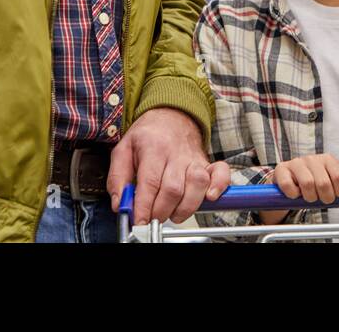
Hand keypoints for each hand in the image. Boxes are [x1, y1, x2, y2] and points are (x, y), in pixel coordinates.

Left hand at [105, 107, 227, 224]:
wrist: (171, 115)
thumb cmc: (148, 136)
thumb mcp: (123, 150)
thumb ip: (117, 178)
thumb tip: (120, 204)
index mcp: (153, 147)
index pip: (150, 182)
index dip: (144, 206)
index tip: (140, 221)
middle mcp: (176, 153)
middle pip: (173, 189)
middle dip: (161, 211)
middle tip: (152, 219)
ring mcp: (194, 158)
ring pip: (197, 185)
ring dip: (185, 207)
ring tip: (173, 214)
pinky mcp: (207, 162)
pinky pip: (221, 173)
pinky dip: (219, 187)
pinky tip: (209, 197)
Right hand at [258, 154, 338, 225]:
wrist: (288, 181)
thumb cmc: (314, 184)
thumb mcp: (330, 184)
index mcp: (328, 160)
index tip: (336, 195)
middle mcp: (312, 158)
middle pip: (324, 183)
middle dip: (325, 198)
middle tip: (321, 199)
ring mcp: (296, 162)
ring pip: (308, 184)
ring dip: (309, 198)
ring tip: (308, 197)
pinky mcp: (281, 169)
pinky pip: (289, 185)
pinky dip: (293, 195)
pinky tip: (294, 194)